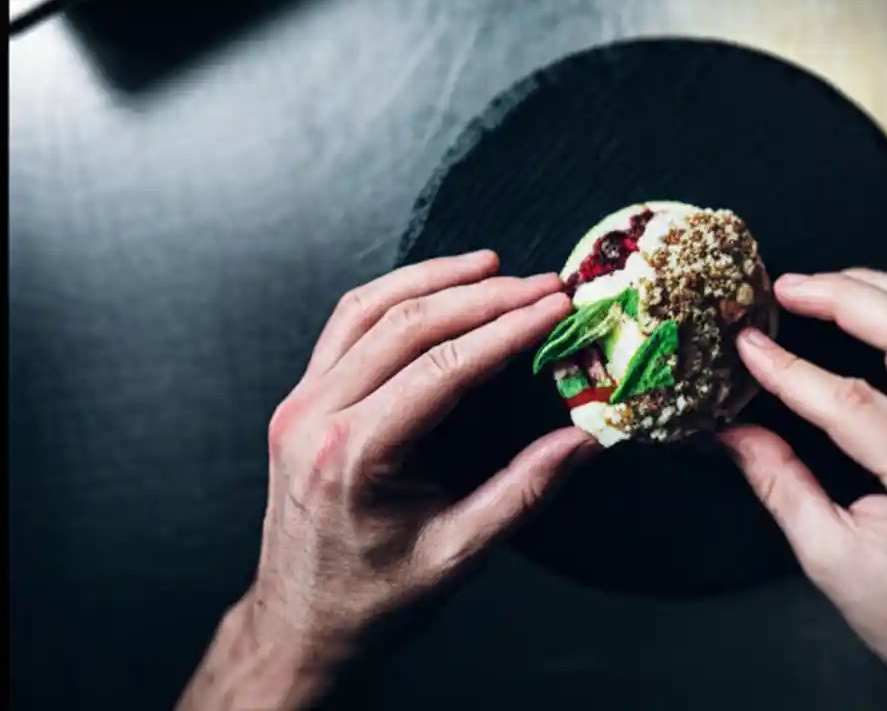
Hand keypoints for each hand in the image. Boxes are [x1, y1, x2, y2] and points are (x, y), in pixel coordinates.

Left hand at [178, 251, 595, 709]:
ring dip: (433, 279)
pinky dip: (393, 297)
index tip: (555, 305)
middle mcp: (316, 417)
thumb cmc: (376, 599)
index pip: (443, 366)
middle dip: (482, 296)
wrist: (300, 624)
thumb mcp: (457, 556)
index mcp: (353, 455)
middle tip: (541, 283)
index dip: (506, 329)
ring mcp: (299, 404)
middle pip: (406, 325)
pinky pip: (344, 327)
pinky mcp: (298, 401)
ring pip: (367, 310)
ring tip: (492, 264)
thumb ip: (523, 491)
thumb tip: (586, 439)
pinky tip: (433, 287)